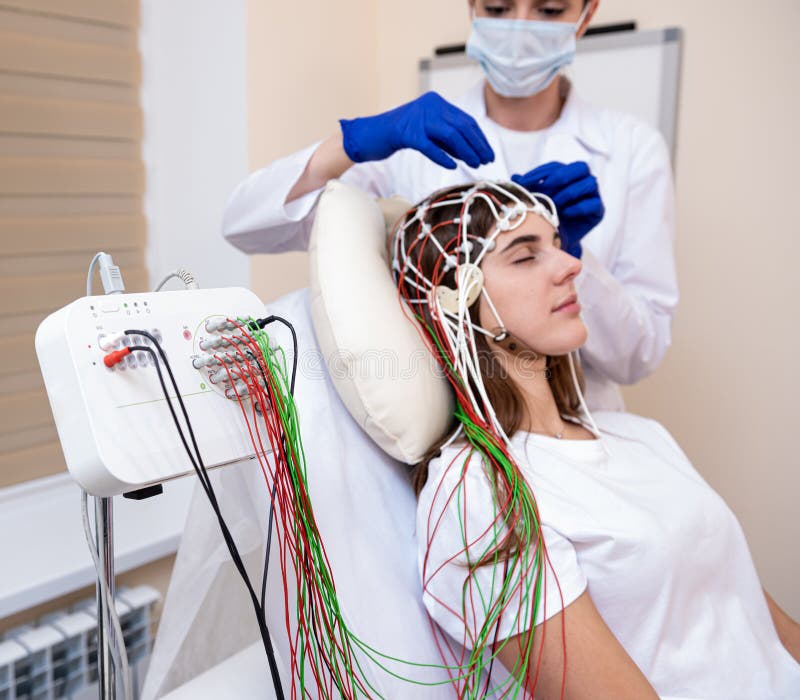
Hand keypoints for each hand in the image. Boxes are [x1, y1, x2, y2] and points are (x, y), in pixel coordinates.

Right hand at [339, 92, 494, 168]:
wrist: (369, 134)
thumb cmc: (399, 136)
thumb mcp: (428, 133)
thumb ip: (446, 138)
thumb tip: (470, 151)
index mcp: (436, 102)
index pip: (464, 120)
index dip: (479, 137)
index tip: (488, 152)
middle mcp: (429, 106)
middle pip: (460, 126)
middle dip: (476, 145)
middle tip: (486, 160)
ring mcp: (417, 118)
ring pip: (449, 134)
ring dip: (465, 151)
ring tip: (474, 164)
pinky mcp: (406, 133)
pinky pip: (430, 146)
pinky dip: (442, 157)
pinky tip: (452, 166)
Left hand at [512, 161, 604, 257]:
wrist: (553, 242)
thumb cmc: (544, 218)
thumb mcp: (532, 202)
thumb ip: (526, 189)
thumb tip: (515, 177)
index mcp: (566, 175)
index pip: (556, 166)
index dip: (541, 172)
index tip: (525, 182)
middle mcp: (582, 181)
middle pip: (580, 167)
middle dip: (562, 176)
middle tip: (547, 187)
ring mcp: (592, 195)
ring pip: (589, 183)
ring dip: (569, 192)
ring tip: (555, 203)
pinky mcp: (598, 211)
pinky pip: (594, 204)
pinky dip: (579, 207)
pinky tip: (565, 213)